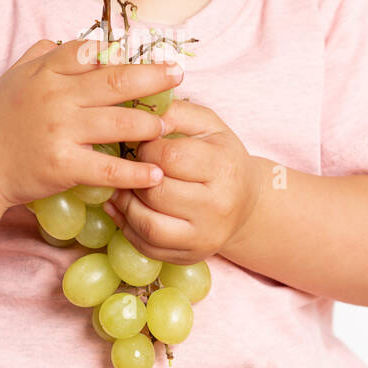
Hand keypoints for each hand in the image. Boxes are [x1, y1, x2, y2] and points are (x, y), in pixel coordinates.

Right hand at [0, 38, 184, 211]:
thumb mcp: (15, 77)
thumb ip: (43, 55)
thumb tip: (74, 40)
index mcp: (46, 72)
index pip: (92, 52)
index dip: (125, 52)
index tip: (152, 54)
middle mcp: (55, 97)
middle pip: (115, 81)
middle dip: (153, 77)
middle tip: (178, 77)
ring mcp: (60, 131)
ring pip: (119, 122)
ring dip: (150, 124)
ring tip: (169, 126)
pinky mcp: (62, 165)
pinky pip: (107, 168)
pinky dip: (135, 172)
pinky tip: (156, 173)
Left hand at [103, 97, 259, 264]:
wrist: (245, 202)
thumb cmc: (220, 156)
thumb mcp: (207, 125)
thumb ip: (174, 112)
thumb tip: (137, 112)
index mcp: (224, 167)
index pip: (170, 157)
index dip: (146, 148)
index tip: (144, 144)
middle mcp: (218, 206)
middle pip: (157, 192)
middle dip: (134, 176)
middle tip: (130, 166)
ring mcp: (205, 237)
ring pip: (148, 224)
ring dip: (126, 204)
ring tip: (122, 187)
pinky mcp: (190, 256)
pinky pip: (147, 247)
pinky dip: (127, 227)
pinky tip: (122, 208)